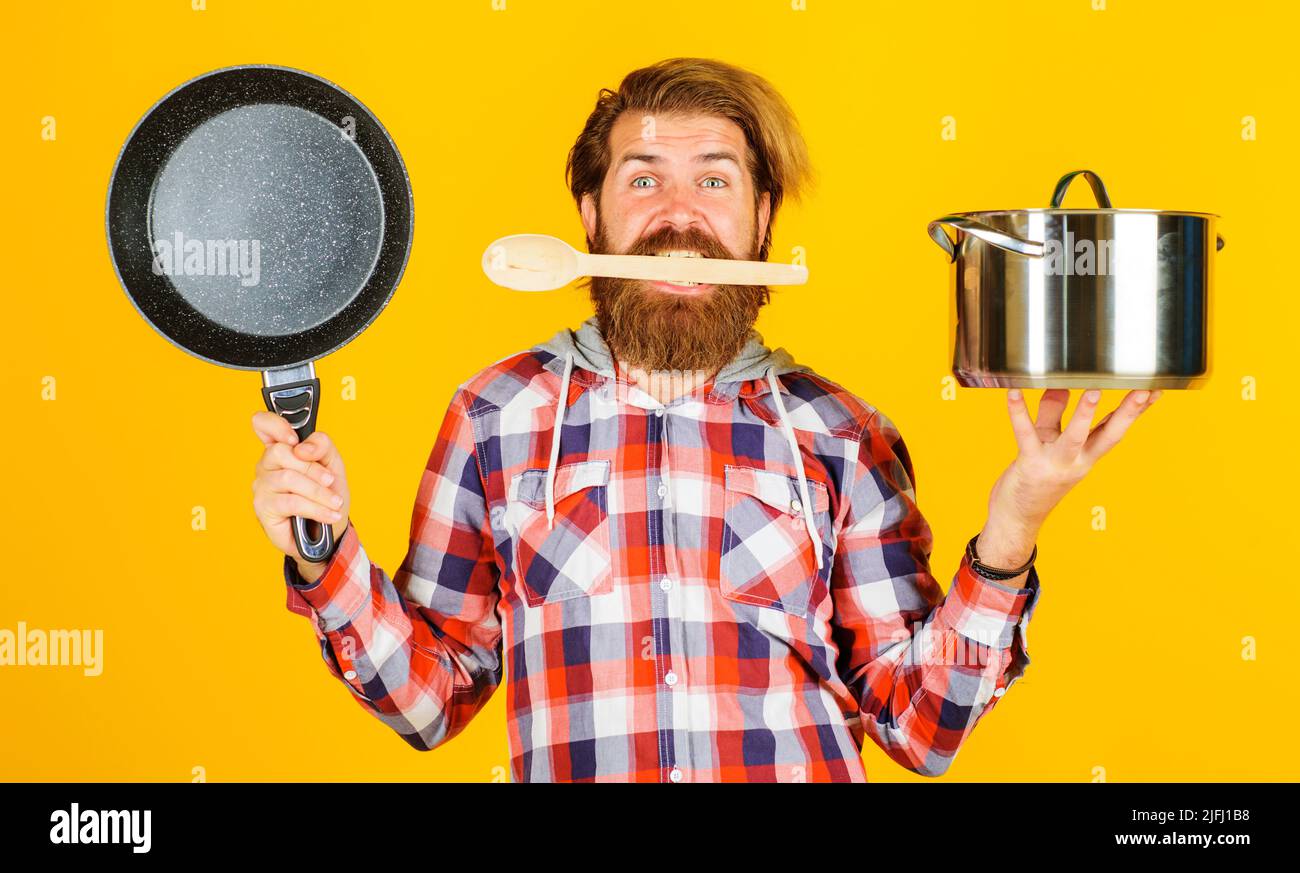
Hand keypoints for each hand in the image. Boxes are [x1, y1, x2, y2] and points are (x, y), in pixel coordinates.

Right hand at [250, 411, 350, 562]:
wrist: (329, 530)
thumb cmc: (327, 494)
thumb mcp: (333, 465)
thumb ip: (322, 446)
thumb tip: (303, 447)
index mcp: (282, 449)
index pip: (263, 425)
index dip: (274, 426)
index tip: (294, 439)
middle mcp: (267, 465)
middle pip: (281, 452)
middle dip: (312, 468)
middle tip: (330, 481)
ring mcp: (262, 486)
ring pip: (289, 478)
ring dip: (319, 492)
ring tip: (334, 503)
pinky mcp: (263, 508)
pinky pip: (291, 502)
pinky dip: (316, 508)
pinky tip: (329, 514)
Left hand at [982, 388, 1160, 556]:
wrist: (1016, 517)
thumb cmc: (1034, 477)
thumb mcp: (1047, 440)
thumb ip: (1053, 413)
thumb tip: (1060, 385)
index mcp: (1086, 455)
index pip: (1115, 429)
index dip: (1136, 411)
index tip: (1155, 389)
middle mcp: (1077, 461)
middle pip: (1109, 436)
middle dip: (1128, 413)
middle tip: (1145, 390)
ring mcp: (1054, 464)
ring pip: (1074, 438)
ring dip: (1084, 415)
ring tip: (1095, 391)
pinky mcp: (1029, 464)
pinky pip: (1025, 435)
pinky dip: (1018, 413)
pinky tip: (1013, 393)